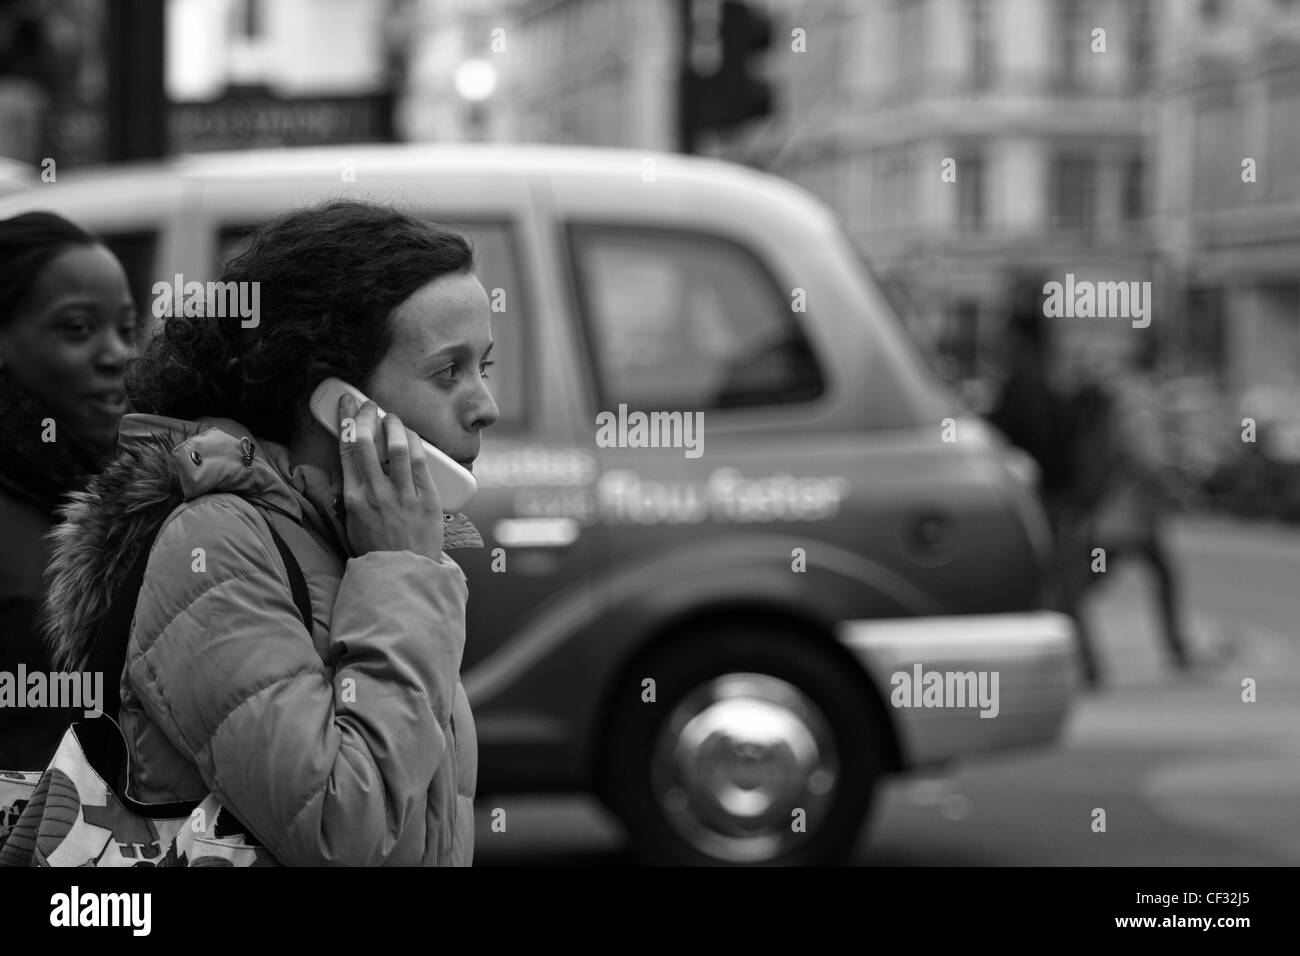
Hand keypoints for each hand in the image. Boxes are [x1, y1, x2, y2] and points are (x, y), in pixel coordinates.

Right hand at [337, 394, 444, 560]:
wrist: (403, 573)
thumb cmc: (376, 548)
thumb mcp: (351, 522)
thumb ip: (351, 493)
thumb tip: (351, 467)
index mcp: (354, 498)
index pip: (346, 449)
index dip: (346, 421)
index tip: (347, 405)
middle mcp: (377, 493)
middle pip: (367, 442)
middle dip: (366, 416)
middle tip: (368, 404)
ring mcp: (403, 495)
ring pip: (397, 447)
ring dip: (394, 425)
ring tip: (392, 417)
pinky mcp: (427, 498)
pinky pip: (421, 462)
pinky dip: (415, 443)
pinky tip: (412, 436)